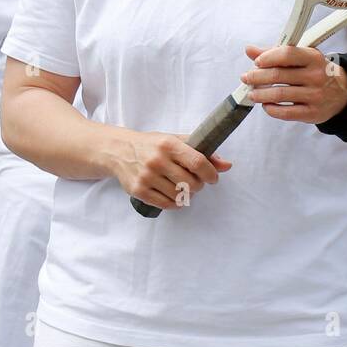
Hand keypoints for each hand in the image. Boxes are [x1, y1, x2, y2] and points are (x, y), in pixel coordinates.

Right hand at [111, 128, 231, 210]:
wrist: (119, 150)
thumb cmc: (152, 145)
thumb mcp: (175, 141)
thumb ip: (202, 152)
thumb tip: (227, 165)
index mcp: (168, 144)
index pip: (198, 162)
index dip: (210, 174)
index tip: (212, 178)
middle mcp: (157, 160)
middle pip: (190, 183)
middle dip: (198, 186)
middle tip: (195, 182)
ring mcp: (146, 176)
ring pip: (179, 196)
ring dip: (186, 195)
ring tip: (182, 188)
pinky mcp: (138, 190)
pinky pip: (166, 205)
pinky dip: (175, 203)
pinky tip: (173, 196)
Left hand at [240, 44, 346, 124]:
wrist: (343, 93)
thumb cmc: (317, 72)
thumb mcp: (302, 57)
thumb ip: (275, 53)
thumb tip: (250, 50)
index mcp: (313, 58)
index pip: (286, 54)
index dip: (267, 57)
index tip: (256, 62)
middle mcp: (315, 76)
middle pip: (279, 75)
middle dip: (257, 77)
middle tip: (247, 78)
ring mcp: (315, 95)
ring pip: (279, 95)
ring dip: (260, 94)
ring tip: (252, 93)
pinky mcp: (312, 113)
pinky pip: (286, 113)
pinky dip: (271, 109)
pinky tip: (266, 105)